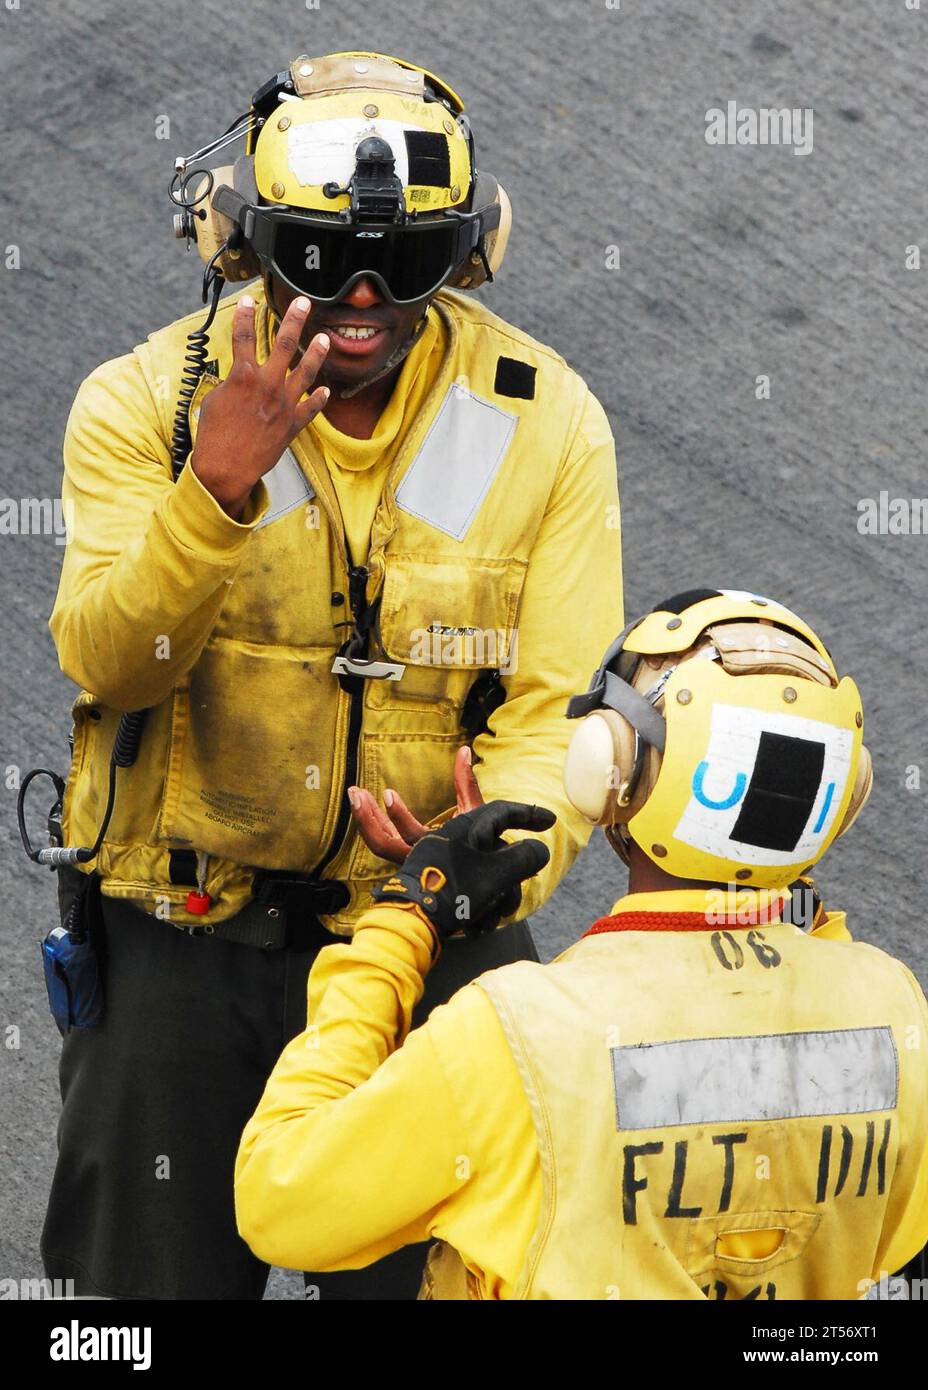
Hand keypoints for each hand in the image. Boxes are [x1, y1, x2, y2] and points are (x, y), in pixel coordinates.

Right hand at [191, 294, 329, 518]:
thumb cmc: (214, 435)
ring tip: (324, 339)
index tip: (250, 300)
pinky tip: (326, 391)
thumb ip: (231, 382)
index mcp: (243, 375)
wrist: (226, 467)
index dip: (246, 315)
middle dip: (294, 319)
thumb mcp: (215, 400)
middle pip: (284, 344)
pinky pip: (311, 409)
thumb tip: (239, 377)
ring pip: (306, 372)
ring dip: (316, 353)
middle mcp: (268, 385)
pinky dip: (319, 400)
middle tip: (303, 303)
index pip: (244, 336)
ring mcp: (284, 404)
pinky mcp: (292, 425)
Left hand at [349, 745, 483, 863]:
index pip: (411, 834)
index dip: (398, 815)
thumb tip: (464, 750)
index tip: (387, 793)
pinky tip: (365, 805)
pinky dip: (371, 823)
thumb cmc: (477, 838)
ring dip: (364, 819)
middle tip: (356, 793)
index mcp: (435, 848)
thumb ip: (466, 782)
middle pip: (383, 844)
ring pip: (378, 844)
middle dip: (366, 819)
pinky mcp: (400, 853)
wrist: (476, 867)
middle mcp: (417, 857)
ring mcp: (406, 858)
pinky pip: (381, 840)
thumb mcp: (474, 810)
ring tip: (356, 794)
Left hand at [371, 800, 555, 939]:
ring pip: (485, 874)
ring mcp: (444, 861)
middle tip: (510, 903)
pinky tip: (476, 928)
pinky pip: (469, 888)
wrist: (410, 921)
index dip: (530, 814)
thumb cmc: (454, 891)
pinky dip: (477, 907)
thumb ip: (526, 858)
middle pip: (497, 852)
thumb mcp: (497, 874)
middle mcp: (453, 840)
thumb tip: (541, 850)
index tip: (552, 821)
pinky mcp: (437, 883)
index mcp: (465, 828)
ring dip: (494, 900)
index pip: (503, 811)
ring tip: (490, 922)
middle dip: (510, 881)